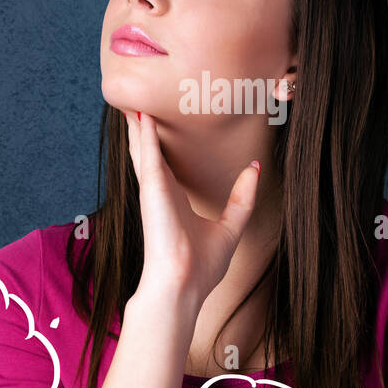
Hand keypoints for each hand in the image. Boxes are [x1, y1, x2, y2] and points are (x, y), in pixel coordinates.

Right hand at [123, 109, 259, 306]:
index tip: (163, 120)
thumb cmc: (201, 267)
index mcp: (175, 198)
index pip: (166, 162)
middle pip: (149, 151)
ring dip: (138, 124)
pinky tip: (142, 114)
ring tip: (132, 101)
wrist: (184, 286)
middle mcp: (161, 191)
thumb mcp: (231, 227)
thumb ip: (242, 198)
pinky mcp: (152, 190)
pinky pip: (147, 155)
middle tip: (139, 102)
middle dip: (144, 127)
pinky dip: (144, 134)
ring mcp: (154, 190)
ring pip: (142, 149)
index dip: (162, 141)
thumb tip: (254, 169)